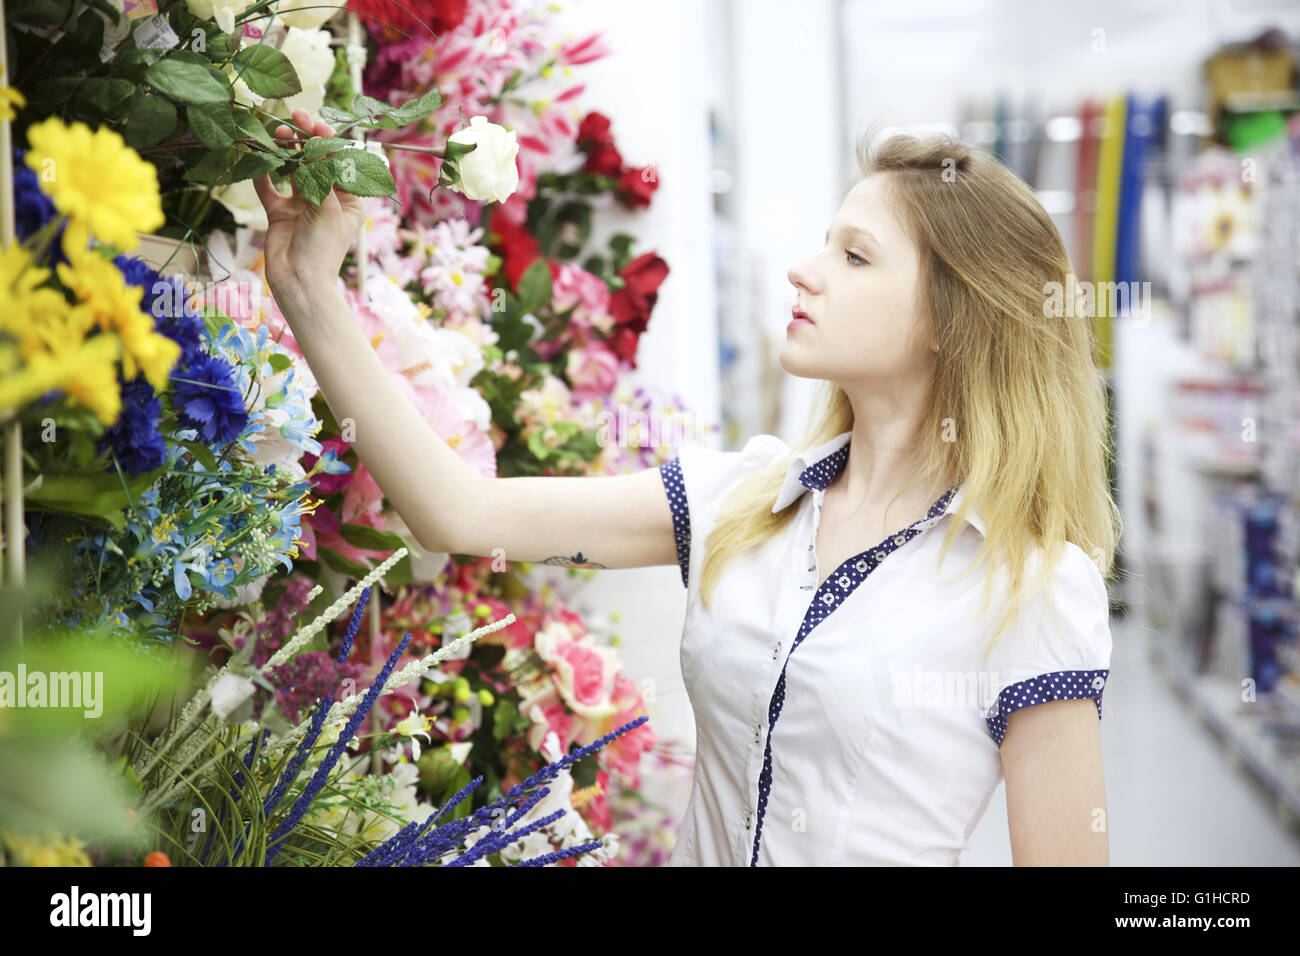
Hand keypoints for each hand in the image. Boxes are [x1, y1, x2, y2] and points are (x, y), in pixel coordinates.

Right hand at [253, 108, 366, 302]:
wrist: (299, 281)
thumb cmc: (322, 248)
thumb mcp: (328, 206)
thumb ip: (321, 174)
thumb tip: (315, 143)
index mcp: (348, 199)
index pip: (339, 163)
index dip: (326, 141)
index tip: (313, 123)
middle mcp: (326, 199)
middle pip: (315, 162)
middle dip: (304, 140)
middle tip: (292, 119)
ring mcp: (302, 205)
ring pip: (292, 170)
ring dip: (285, 151)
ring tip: (277, 134)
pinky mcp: (280, 213)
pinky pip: (268, 188)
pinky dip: (262, 172)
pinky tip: (256, 154)